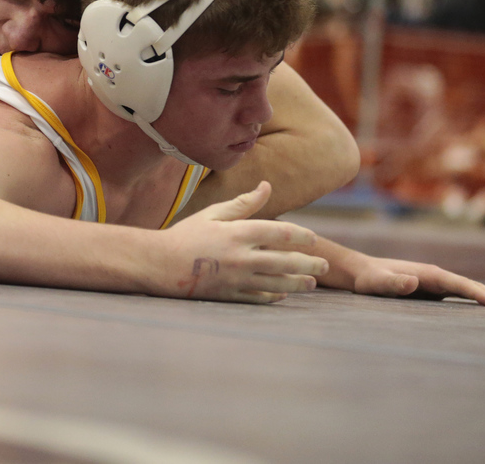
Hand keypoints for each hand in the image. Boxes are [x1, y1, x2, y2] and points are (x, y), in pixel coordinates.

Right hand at [153, 181, 327, 303]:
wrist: (159, 263)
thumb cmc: (186, 235)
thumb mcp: (213, 214)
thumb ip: (243, 203)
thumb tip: (267, 186)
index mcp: (238, 233)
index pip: (280, 234)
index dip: (301, 236)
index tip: (313, 238)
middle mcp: (241, 257)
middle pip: (285, 262)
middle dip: (309, 264)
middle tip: (325, 265)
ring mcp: (236, 279)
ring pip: (277, 283)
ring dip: (298, 283)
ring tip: (312, 283)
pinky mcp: (229, 295)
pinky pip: (259, 298)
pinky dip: (274, 296)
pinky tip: (284, 293)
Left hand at [350, 256, 484, 306]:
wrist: (361, 272)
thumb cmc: (368, 280)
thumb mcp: (377, 283)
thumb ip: (393, 283)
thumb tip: (414, 281)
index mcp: (427, 274)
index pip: (456, 284)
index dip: (476, 292)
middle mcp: (435, 277)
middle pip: (468, 285)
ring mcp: (436, 284)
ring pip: (466, 290)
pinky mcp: (433, 292)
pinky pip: (459, 296)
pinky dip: (476, 300)